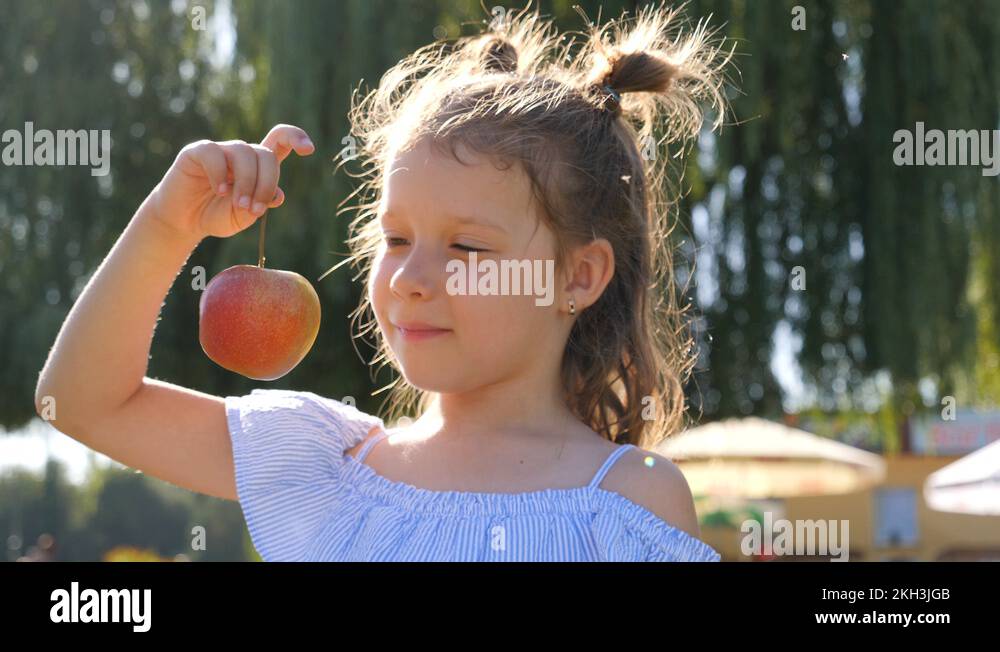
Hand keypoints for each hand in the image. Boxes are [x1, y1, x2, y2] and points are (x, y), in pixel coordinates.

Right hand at [149, 124, 314, 239]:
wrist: (183, 221)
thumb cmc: (217, 215)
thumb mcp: (245, 215)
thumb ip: (262, 203)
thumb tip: (278, 195)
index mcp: (258, 166)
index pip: (280, 141)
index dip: (295, 138)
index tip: (308, 150)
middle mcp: (242, 154)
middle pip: (266, 154)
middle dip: (266, 183)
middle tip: (255, 210)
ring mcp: (220, 150)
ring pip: (244, 152)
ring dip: (247, 182)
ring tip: (239, 204)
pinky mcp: (197, 152)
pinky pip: (215, 154)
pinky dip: (221, 174)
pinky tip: (220, 191)